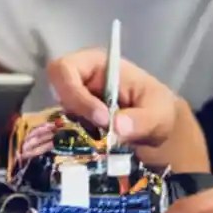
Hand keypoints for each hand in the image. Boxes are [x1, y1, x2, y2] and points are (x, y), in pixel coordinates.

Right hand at [46, 49, 178, 147]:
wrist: (158, 129)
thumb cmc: (158, 109)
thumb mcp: (158, 113)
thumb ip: (141, 120)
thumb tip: (116, 126)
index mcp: (96, 64)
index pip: (65, 68)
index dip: (75, 93)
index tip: (102, 118)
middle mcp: (78, 80)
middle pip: (55, 90)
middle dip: (76, 113)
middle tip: (100, 132)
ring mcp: (74, 102)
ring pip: (57, 114)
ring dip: (77, 130)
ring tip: (105, 142)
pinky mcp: (73, 122)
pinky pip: (63, 131)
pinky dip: (78, 141)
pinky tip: (99, 147)